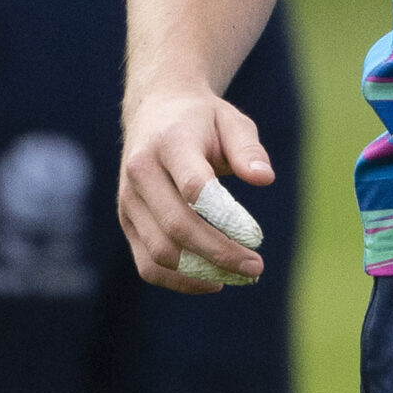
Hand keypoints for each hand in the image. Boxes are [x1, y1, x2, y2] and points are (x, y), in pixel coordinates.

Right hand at [117, 83, 274, 292]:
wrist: (155, 111)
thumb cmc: (203, 120)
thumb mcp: (231, 121)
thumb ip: (248, 149)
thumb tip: (265, 178)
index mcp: (170, 142)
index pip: (193, 186)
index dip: (225, 217)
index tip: (257, 236)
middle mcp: (141, 173)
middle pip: (177, 226)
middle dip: (219, 254)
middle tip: (255, 268)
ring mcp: (128, 201)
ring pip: (160, 252)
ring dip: (202, 273)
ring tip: (239, 276)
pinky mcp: (127, 222)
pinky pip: (148, 264)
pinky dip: (179, 281)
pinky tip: (213, 281)